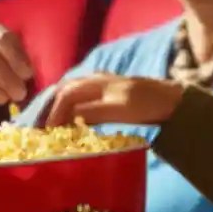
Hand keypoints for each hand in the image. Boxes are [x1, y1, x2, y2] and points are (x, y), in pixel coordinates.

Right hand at [44, 74, 183, 127]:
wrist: (171, 100)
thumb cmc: (146, 104)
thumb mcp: (119, 109)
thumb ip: (93, 112)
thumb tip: (68, 118)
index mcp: (96, 82)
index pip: (66, 95)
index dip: (54, 113)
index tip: (47, 132)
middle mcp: (95, 79)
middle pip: (65, 90)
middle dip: (51, 107)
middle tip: (41, 126)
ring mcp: (102, 84)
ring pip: (72, 92)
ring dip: (60, 106)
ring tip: (52, 124)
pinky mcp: (108, 93)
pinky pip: (82, 96)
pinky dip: (71, 107)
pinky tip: (72, 119)